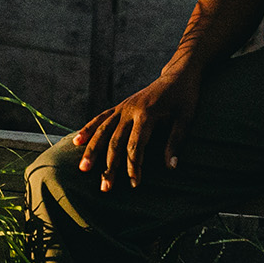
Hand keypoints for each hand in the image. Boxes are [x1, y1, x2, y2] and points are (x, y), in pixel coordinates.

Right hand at [72, 68, 201, 192]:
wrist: (179, 74)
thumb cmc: (185, 97)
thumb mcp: (187, 117)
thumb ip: (176, 141)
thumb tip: (171, 167)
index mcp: (147, 114)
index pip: (135, 145)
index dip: (133, 165)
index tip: (134, 183)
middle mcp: (131, 110)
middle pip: (115, 142)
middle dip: (110, 166)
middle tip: (105, 188)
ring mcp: (123, 107)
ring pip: (103, 131)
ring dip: (92, 151)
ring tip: (83, 169)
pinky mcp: (121, 105)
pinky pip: (101, 118)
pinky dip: (88, 129)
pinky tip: (76, 141)